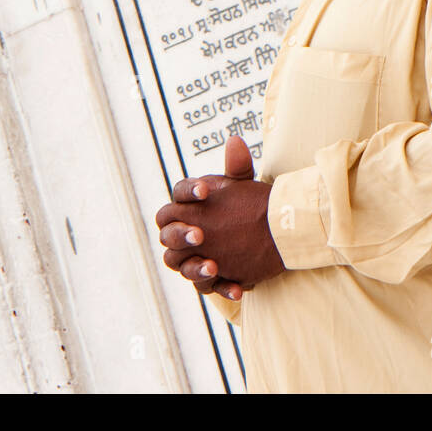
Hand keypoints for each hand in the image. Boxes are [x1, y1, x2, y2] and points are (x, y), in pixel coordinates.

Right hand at [155, 135, 285, 297]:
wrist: (264, 233)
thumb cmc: (243, 207)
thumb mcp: (243, 189)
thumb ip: (238, 168)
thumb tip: (235, 141)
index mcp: (188, 205)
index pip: (178, 196)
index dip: (187, 193)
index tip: (205, 191)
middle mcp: (181, 231)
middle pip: (167, 234)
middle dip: (180, 235)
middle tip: (199, 234)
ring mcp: (191, 256)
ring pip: (179, 264)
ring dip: (195, 267)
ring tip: (214, 265)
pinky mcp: (208, 278)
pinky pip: (208, 287)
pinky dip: (224, 288)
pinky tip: (241, 289)